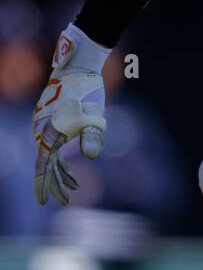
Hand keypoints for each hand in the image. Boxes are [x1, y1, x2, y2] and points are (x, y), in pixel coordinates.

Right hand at [33, 25, 109, 205]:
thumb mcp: (94, 116)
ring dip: (60, 173)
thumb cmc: (87, 92)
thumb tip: (92, 156)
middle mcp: (42, 131)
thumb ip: (93, 136)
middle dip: (54, 184)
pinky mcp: (51, 121)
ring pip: (49, 156)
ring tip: (73, 188)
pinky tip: (72, 169)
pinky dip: (62, 159)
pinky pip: (53, 146)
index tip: (43, 202)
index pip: (42, 166)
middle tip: (64, 202)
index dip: (43, 185)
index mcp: (48, 133)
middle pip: (45, 165)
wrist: (78, 68)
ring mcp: (44, 126)